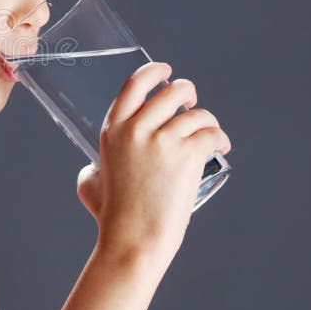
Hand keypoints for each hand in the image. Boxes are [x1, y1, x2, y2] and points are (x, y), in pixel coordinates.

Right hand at [76, 61, 231, 265]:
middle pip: (171, 91)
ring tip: (209, 133)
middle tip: (191, 105)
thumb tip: (92, 169)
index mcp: (113, 129)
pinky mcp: (187, 155)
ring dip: (207, 120)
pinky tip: (221, 146)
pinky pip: (212, 133)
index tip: (166, 70)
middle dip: (187, 93)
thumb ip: (90, 169)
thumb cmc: (112, 217)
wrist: (134, 238)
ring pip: (197, 113)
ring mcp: (162, 140)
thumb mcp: (89, 183)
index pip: (134, 84)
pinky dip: (220, 138)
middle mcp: (136, 128)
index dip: (153, 71)